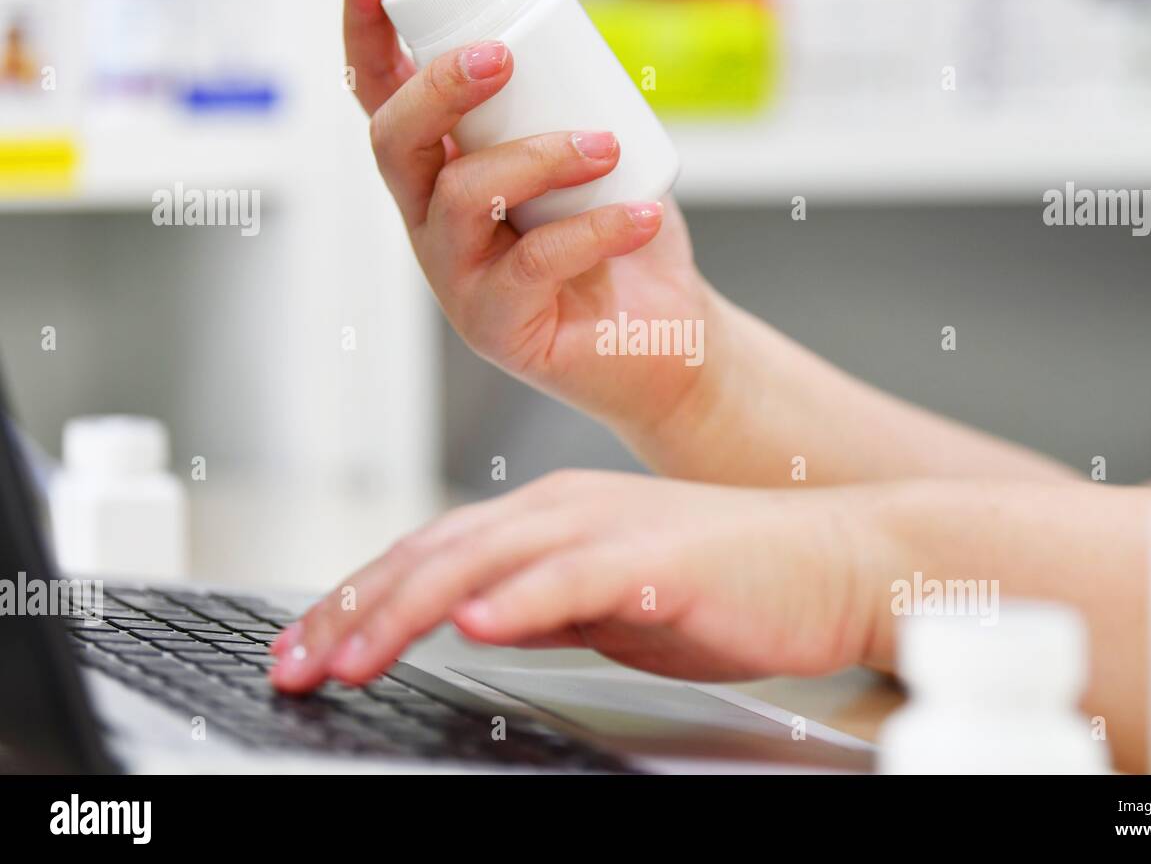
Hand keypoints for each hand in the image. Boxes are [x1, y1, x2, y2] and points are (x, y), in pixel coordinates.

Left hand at [269, 470, 886, 692]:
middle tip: (298, 665)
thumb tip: (475, 621)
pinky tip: (478, 624)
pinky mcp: (655, 558)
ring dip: (408, 609)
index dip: (358, 598)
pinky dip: (521, 599)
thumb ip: (541, 605)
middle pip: (435, 552)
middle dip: (354, 609)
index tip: (305, 648)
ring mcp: (607, 526)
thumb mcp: (607, 602)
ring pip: (485, 560)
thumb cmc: (726, 583)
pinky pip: (575, 578)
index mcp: (547, 516)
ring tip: (352, 654)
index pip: (430, 553)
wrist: (829, 559)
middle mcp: (563, 508)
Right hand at [345, 0, 717, 435]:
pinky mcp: (497, 328)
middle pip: (394, 142)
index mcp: (444, 171)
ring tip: (605, 147)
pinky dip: (593, 231)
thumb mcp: (591, 156)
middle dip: (438, 86)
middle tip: (503, 56)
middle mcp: (433, 223)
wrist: (668, 339)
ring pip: (460, 199)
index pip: (385, 96)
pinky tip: (642, 218)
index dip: (367, 30)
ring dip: (537, 158)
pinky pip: (532, 265)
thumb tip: (566, 28)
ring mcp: (458, 279)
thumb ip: (564, 101)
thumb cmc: (626, 241)